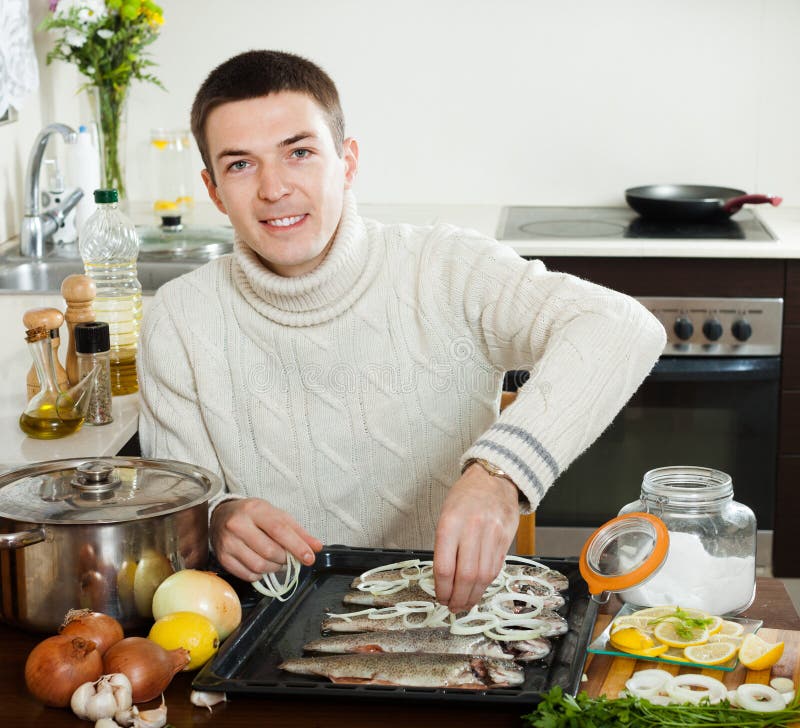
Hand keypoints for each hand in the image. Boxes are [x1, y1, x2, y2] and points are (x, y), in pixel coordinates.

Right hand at [210, 498, 322, 581]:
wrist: (221, 516)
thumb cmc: (253, 515)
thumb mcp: (276, 515)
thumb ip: (298, 531)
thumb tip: (316, 547)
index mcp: (255, 510)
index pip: (279, 529)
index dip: (297, 546)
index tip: (310, 557)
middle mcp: (238, 525)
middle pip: (270, 550)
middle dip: (285, 559)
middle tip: (289, 558)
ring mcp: (228, 542)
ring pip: (259, 565)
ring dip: (274, 568)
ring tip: (277, 562)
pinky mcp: (222, 557)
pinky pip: (247, 575)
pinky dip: (260, 575)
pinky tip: (262, 565)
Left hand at [433, 464, 519, 612]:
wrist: (494, 478)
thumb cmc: (465, 496)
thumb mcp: (446, 514)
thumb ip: (445, 544)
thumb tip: (444, 579)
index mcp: (450, 523)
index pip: (444, 566)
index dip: (441, 589)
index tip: (439, 597)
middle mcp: (472, 529)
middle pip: (465, 576)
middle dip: (458, 597)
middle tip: (452, 607)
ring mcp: (492, 534)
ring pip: (483, 576)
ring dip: (473, 595)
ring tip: (466, 603)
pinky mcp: (506, 538)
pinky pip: (496, 567)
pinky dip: (486, 583)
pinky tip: (479, 589)